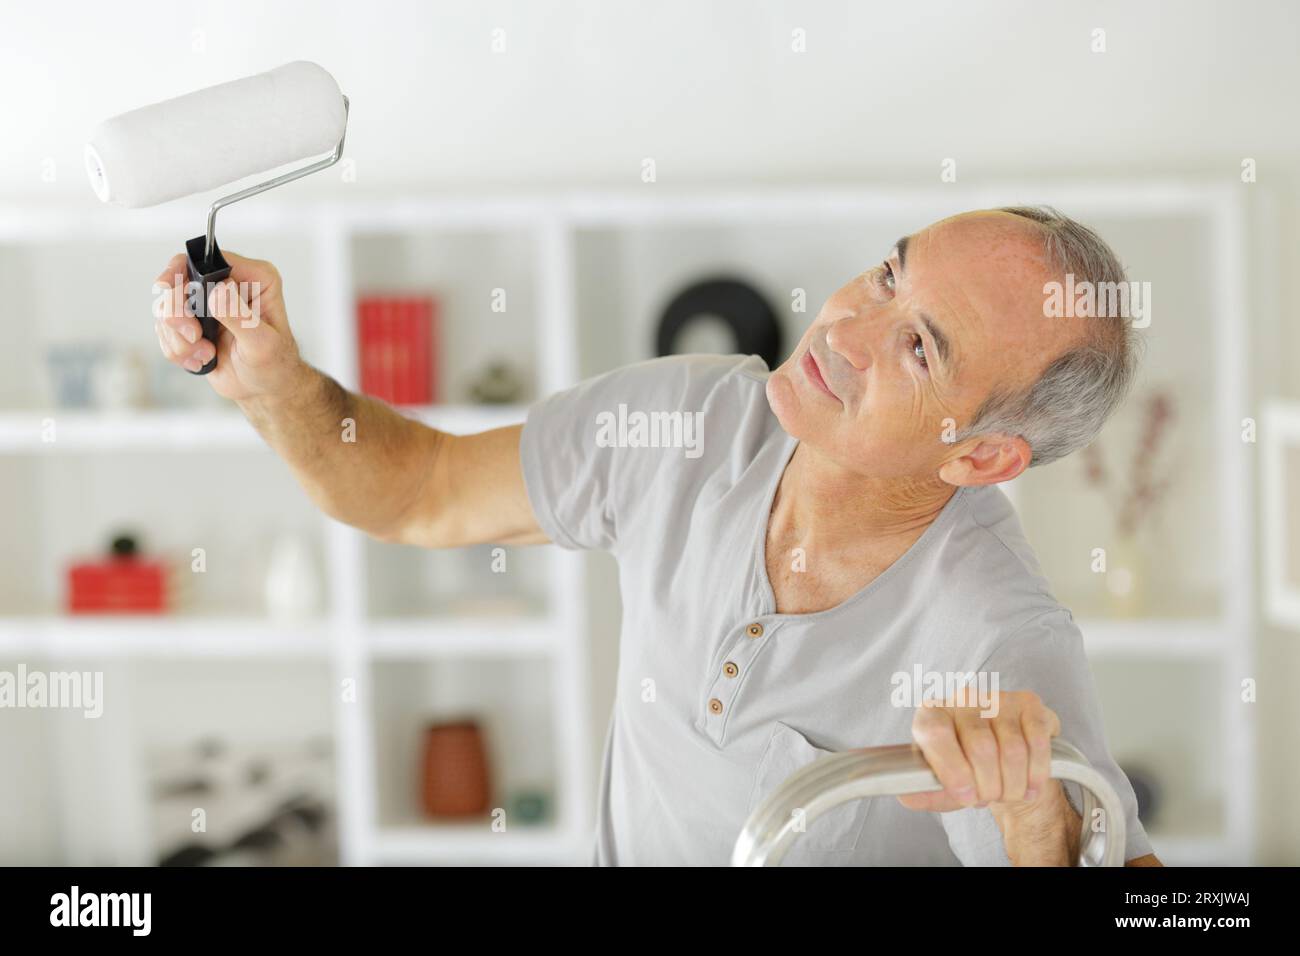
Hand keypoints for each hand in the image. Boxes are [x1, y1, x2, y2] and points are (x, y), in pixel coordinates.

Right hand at [153, 250, 304, 402]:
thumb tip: (217, 292)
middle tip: (195, 337)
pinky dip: (178, 349)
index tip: (166, 289)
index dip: (180, 271)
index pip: (208, 260)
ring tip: (207, 354)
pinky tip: (203, 359)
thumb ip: (239, 316)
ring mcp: (207, 303)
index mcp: (254, 278)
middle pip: (177, 282)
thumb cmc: (274, 366)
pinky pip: (165, 330)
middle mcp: (228, 285)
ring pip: (166, 309)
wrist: (263, 390)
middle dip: (177, 315)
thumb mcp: (261, 343)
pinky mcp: (192, 322)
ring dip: (180, 339)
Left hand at [898, 689, 1076, 864]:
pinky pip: (1037, 743)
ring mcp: (997, 697)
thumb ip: (923, 791)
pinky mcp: (1028, 703)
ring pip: (1013, 750)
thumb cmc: (964, 767)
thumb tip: (908, 796)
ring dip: (1013, 785)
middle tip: (989, 798)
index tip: (964, 795)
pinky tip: (1029, 784)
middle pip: (981, 748)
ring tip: (1007, 792)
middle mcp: (962, 699)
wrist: (1001, 755)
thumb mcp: (940, 783)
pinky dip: (1036, 773)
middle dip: (989, 787)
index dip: (952, 769)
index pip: (936, 733)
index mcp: (931, 713)